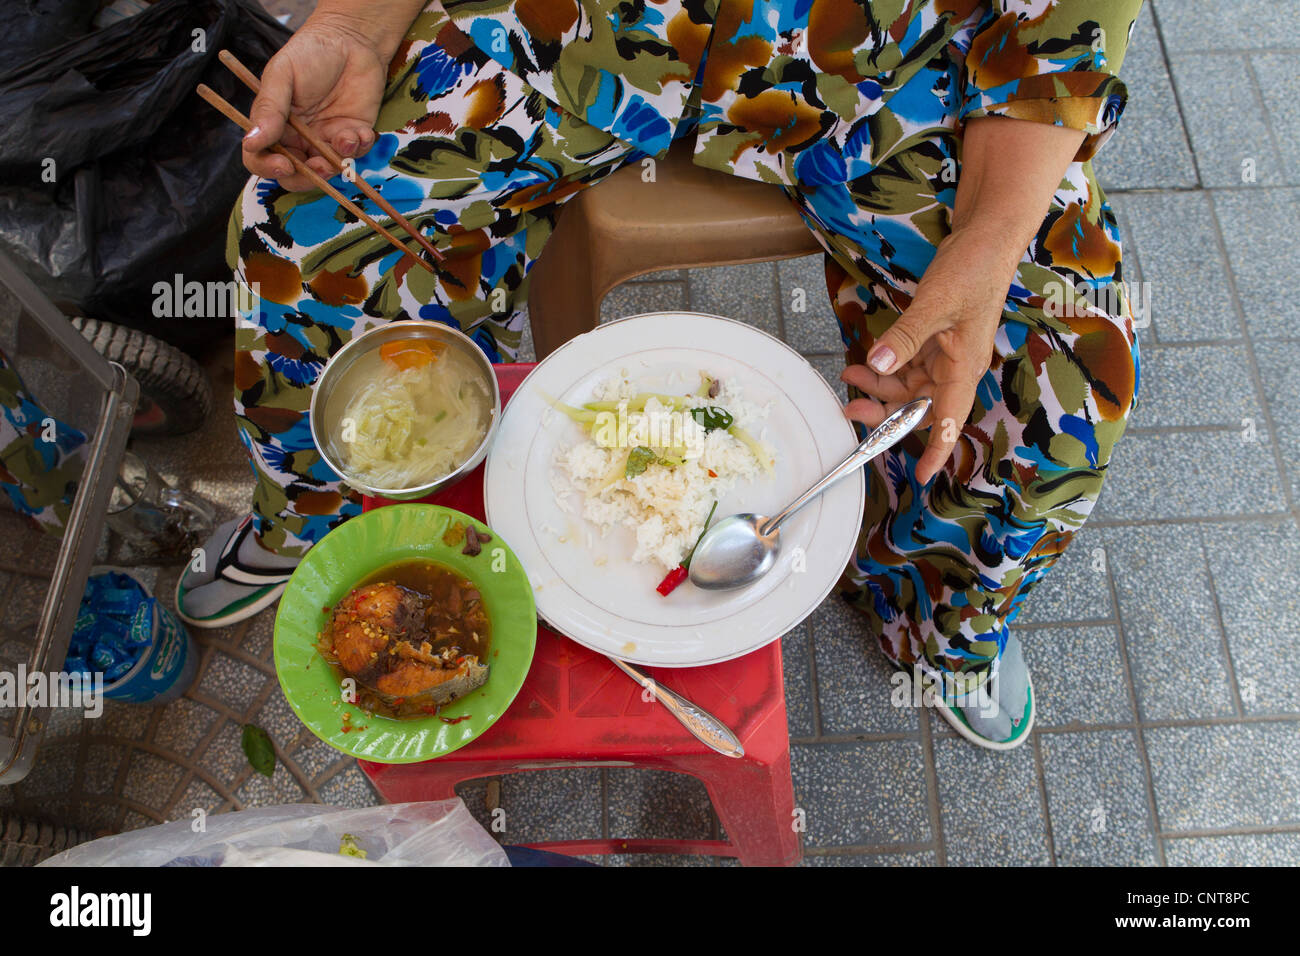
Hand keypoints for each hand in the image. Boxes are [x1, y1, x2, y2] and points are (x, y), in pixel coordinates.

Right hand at [240, 14, 390, 189]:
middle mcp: (297, 138)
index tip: (284, 165)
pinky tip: (360, 131)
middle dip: (308, 177)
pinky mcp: (352, 136)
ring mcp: (325, 139)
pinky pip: (355, 156)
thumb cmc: (309, 53)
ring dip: (336, 164)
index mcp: (273, 125)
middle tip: (320, 167)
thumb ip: (269, 109)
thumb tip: (250, 141)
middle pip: (295, 174)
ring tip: (344, 141)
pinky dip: (359, 148)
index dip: (268, 168)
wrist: (350, 40)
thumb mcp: (282, 75)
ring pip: (327, 170)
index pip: (261, 157)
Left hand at [841, 225, 1018, 485]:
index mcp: (964, 367)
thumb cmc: (974, 269)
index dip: (936, 449)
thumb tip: (877, 364)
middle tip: (851, 412)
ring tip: (850, 377)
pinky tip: (866, 361)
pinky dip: (886, 366)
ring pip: (909, 386)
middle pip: (920, 406)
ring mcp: (946, 353)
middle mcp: (956, 367)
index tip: (924, 475)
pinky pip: (908, 364)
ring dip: (880, 386)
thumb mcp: (936, 304)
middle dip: (885, 412)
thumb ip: (905, 337)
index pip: (950, 420)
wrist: (987, 237)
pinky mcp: (936, 338)